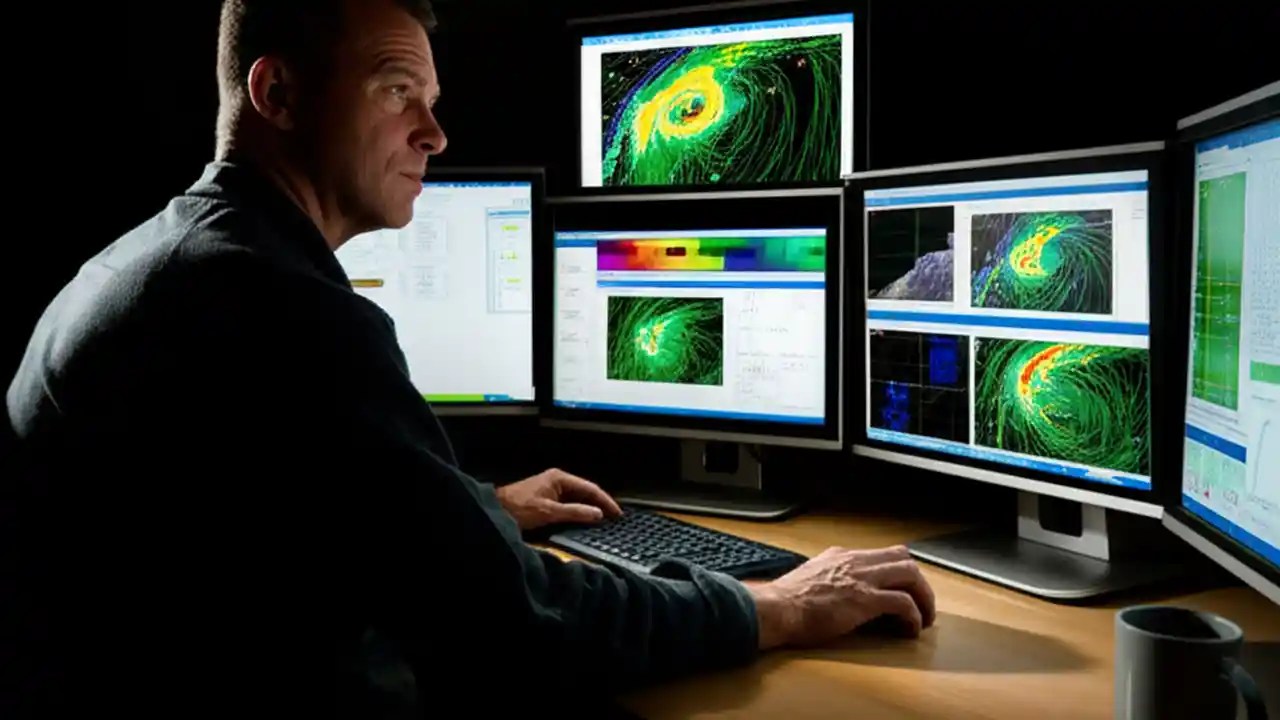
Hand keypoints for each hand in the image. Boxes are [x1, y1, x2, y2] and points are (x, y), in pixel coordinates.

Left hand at [496, 468, 622, 531]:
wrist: (495, 510)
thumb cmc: (519, 508)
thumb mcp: (549, 512)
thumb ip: (575, 512)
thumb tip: (598, 514)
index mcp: (560, 478)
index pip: (590, 488)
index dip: (605, 501)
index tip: (617, 514)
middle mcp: (558, 480)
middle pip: (585, 492)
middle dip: (600, 504)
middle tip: (614, 519)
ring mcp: (552, 488)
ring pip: (577, 498)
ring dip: (589, 508)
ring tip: (604, 521)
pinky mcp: (547, 498)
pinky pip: (568, 503)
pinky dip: (578, 511)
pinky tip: (584, 520)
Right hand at [746, 545, 935, 649]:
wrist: (776, 609)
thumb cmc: (785, 601)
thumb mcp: (810, 577)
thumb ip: (829, 577)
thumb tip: (841, 593)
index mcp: (841, 555)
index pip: (881, 554)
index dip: (897, 573)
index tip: (902, 591)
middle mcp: (855, 561)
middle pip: (903, 558)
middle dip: (918, 582)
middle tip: (921, 604)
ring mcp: (862, 578)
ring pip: (910, 575)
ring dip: (923, 597)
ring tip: (923, 619)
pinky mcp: (865, 600)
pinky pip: (903, 603)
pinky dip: (913, 617)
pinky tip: (909, 630)